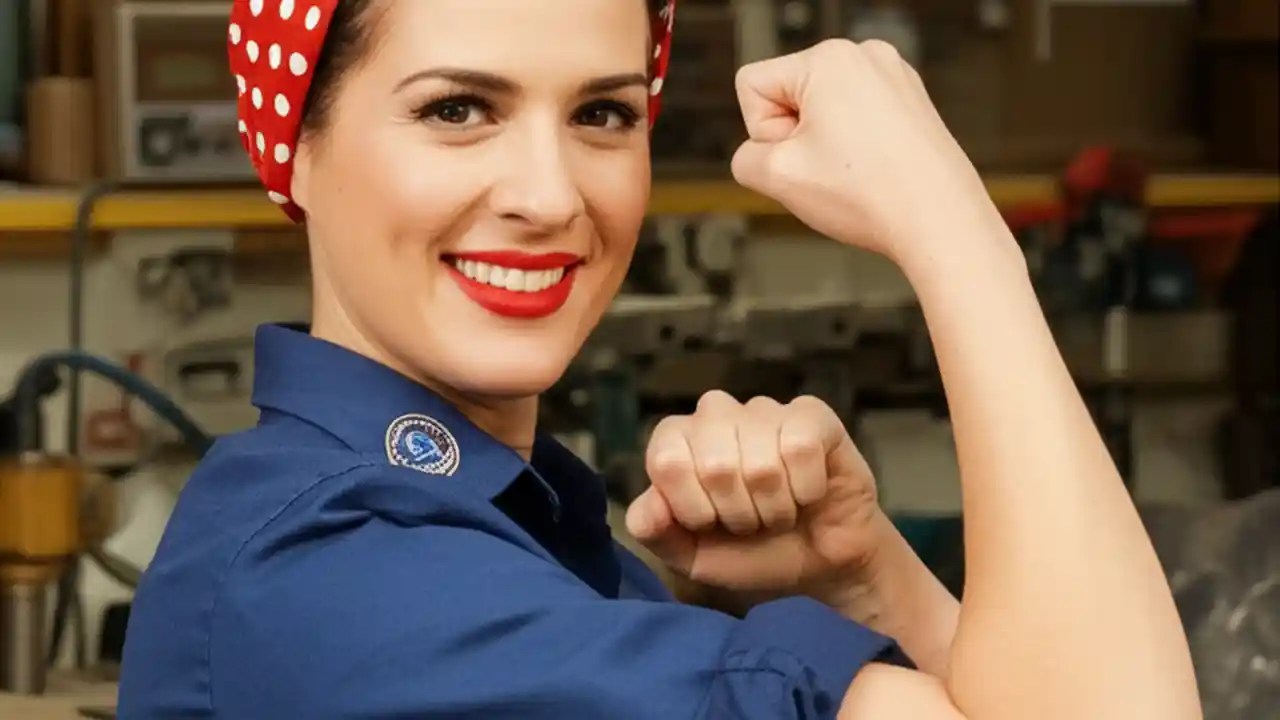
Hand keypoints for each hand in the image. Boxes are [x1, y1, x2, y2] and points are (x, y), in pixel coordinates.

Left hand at [625, 391, 887, 596]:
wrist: (819, 566)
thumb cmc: (750, 552)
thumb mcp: (691, 556)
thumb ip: (655, 532)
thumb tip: (647, 511)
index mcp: (675, 439)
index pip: (667, 463)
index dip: (694, 509)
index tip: (712, 523)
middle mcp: (714, 413)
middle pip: (715, 465)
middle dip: (739, 514)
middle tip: (752, 521)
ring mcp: (763, 410)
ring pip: (762, 464)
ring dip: (776, 508)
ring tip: (781, 510)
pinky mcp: (811, 414)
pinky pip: (801, 449)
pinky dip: (807, 490)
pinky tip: (808, 493)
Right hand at [730, 39, 1009, 267]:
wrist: (939, 220)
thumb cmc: (871, 195)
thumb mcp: (777, 178)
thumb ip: (745, 158)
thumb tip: (760, 154)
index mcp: (829, 58)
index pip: (752, 85)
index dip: (762, 131)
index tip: (799, 158)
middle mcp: (864, 55)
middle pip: (788, 95)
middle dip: (796, 137)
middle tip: (828, 170)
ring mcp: (893, 76)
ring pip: (822, 110)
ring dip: (824, 145)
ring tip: (854, 173)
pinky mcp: (911, 101)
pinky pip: (856, 120)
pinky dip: (855, 147)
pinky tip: (873, 172)